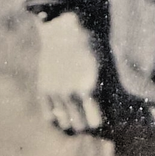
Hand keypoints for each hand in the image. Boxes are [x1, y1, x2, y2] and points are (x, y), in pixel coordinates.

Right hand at [35, 11, 103, 133]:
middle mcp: (71, 93)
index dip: (102, 123)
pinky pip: (49, 118)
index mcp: (90, 87)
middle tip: (93, 119)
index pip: (96, 123)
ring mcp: (55, 93)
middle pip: (81, 127)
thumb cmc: (92, 44)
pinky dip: (58, 121)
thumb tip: (110, 112)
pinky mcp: (44, 90)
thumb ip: (105, 89)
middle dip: (88, 126)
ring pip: (64, 125)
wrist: (65, 27)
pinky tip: (66, 116)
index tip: (106, 119)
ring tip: (80, 118)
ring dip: (73, 125)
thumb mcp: (104, 65)